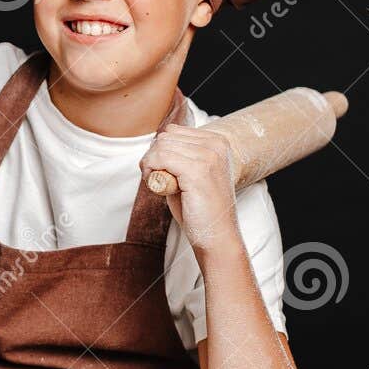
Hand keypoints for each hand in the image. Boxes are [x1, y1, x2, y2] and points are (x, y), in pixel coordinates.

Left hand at [141, 124, 241, 250]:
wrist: (216, 237)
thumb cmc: (200, 208)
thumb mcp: (190, 173)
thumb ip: (177, 154)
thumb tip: (155, 141)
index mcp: (217, 141)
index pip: (173, 131)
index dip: (161, 151)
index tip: (163, 172)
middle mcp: (216, 144)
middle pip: (165, 137)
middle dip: (154, 158)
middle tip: (159, 181)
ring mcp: (209, 156)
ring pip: (160, 146)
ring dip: (152, 166)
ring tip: (162, 186)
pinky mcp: (198, 171)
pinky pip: (160, 159)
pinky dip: (152, 173)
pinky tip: (160, 188)